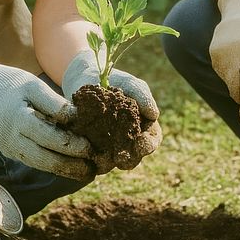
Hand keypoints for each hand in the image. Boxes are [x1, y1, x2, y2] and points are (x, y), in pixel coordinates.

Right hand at [0, 55, 91, 179]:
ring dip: (65, 170)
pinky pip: (35, 162)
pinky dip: (53, 165)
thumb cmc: (13, 85)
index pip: (51, 138)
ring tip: (87, 172)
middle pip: (46, 159)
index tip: (91, 146)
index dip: (72, 145)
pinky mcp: (11, 152)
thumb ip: (55, 103)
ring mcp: (10, 149)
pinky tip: (71, 166)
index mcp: (19, 120)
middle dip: (72, 165)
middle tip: (94, 168)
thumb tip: (78, 117)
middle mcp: (12, 139)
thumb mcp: (34, 86)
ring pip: (41, 165)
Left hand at [62, 50, 161, 173]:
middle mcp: (126, 140)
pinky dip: (92, 157)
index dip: (149, 145)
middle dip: (130, 159)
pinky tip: (90, 152)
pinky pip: (92, 157)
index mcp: (142, 126)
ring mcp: (107, 145)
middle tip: (123, 157)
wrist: (86, 76)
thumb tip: (153, 115)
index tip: (143, 142)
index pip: (151, 141)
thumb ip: (143, 96)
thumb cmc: (114, 81)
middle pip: (134, 157)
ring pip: (112, 162)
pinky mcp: (89, 145)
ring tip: (105, 157)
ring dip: (110, 162)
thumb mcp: (130, 84)